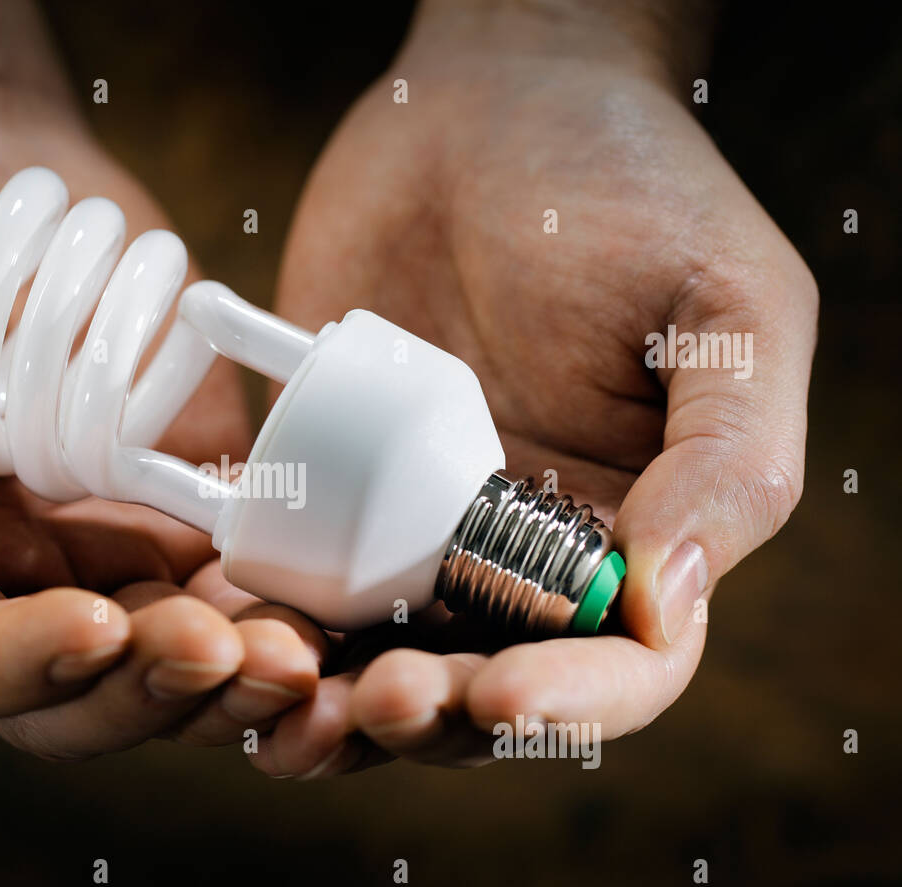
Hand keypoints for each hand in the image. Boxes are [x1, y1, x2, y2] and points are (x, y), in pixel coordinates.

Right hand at [0, 0, 322, 757]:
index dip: (20, 668)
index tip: (97, 627)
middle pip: (72, 702)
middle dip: (148, 691)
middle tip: (224, 651)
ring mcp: (92, 564)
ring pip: (160, 669)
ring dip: (228, 678)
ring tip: (293, 653)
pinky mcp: (172, 520)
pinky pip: (223, 594)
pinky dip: (269, 613)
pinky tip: (319, 612)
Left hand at [252, 0, 816, 773]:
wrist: (485, 109)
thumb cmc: (630, 194)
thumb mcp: (726, 310)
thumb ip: (727, 460)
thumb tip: (668, 602)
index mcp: (635, 537)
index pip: (620, 668)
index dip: (570, 706)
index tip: (502, 695)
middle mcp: (522, 558)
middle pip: (483, 690)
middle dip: (434, 716)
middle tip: (376, 697)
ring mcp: (415, 530)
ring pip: (373, 662)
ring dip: (331, 704)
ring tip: (287, 697)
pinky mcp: (321, 491)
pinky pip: (288, 584)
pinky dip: (257, 625)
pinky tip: (221, 634)